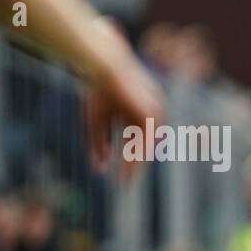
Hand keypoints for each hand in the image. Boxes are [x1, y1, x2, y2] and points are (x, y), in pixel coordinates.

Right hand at [84, 18, 164, 180]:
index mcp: (141, 113)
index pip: (137, 142)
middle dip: (134, 165)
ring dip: (136, 164)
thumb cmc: (97, 89)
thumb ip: (98, 144)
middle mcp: (152, 114)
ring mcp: (154, 114)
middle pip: (143, 146)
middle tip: (126, 184)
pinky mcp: (152, 115)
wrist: (103, 66)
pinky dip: (137, 155)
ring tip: (126, 181)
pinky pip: (145, 141)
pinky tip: (129, 168)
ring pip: (146, 146)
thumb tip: (99, 169)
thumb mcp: (95, 122)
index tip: (123, 178)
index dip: (129, 160)